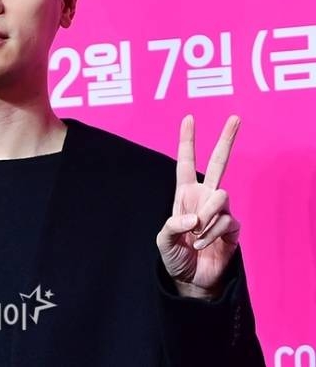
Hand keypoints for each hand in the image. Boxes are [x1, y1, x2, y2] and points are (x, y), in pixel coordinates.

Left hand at [156, 115, 240, 299]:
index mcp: (185, 194)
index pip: (186, 162)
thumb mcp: (163, 240)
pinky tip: (202, 244)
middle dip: (226, 140)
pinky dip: (210, 233)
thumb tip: (193, 218)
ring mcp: (219, 210)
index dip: (187, 141)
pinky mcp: (232, 227)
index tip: (189, 118)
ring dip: (206, 215)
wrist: (191, 280)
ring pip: (221, 195)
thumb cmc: (174, 256)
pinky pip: (225, 219)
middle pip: (218, 163)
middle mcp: (204, 197)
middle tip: (235, 118)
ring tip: (195, 234)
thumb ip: (172, 225)